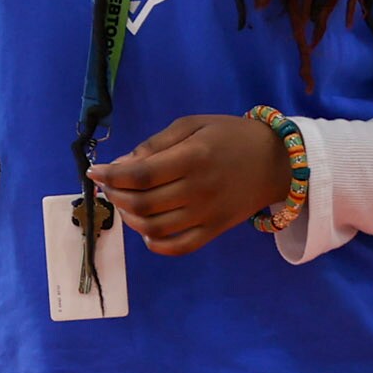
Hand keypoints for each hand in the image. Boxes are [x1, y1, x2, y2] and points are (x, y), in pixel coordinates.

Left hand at [88, 114, 291, 256]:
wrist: (278, 160)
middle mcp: (199, 190)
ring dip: (130, 218)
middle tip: (108, 184)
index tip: (94, 171)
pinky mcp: (217, 230)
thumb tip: (120, 165)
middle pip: (143, 203)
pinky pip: (181, 247)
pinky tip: (146, 230)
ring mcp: (209, 214)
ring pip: (156, 228)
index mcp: (193, 158)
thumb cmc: (229, 136)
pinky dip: (156, 244)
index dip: (110, 176)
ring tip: (124, 203)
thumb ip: (154, 145)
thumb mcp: (191, 126)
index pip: (140, 175)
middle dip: (115, 195)